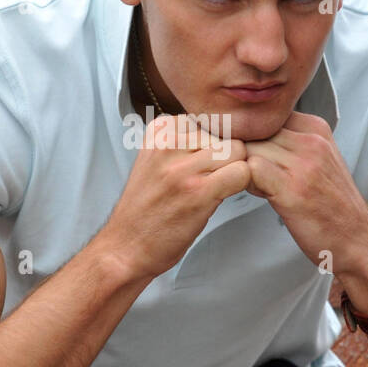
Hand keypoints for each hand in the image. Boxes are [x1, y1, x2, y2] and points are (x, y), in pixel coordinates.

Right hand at [101, 114, 249, 279]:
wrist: (125, 246)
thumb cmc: (145, 209)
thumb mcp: (155, 160)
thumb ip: (184, 141)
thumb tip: (223, 130)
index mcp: (159, 130)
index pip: (211, 120)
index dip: (214, 145)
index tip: (200, 165)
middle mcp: (169, 143)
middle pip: (227, 135)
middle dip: (226, 158)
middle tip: (209, 180)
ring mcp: (183, 168)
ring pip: (238, 151)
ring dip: (233, 172)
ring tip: (212, 190)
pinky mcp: (198, 192)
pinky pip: (242, 173)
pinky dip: (241, 186)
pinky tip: (220, 198)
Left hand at [243, 112, 367, 274]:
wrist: (359, 241)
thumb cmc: (333, 206)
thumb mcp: (317, 162)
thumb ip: (288, 145)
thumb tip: (249, 138)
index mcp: (316, 129)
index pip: (265, 116)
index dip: (253, 137)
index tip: (257, 157)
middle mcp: (312, 140)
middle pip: (254, 130)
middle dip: (244, 151)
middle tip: (252, 175)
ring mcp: (304, 163)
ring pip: (249, 147)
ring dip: (244, 168)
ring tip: (260, 187)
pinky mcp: (293, 189)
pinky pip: (250, 169)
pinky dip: (246, 182)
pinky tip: (262, 196)